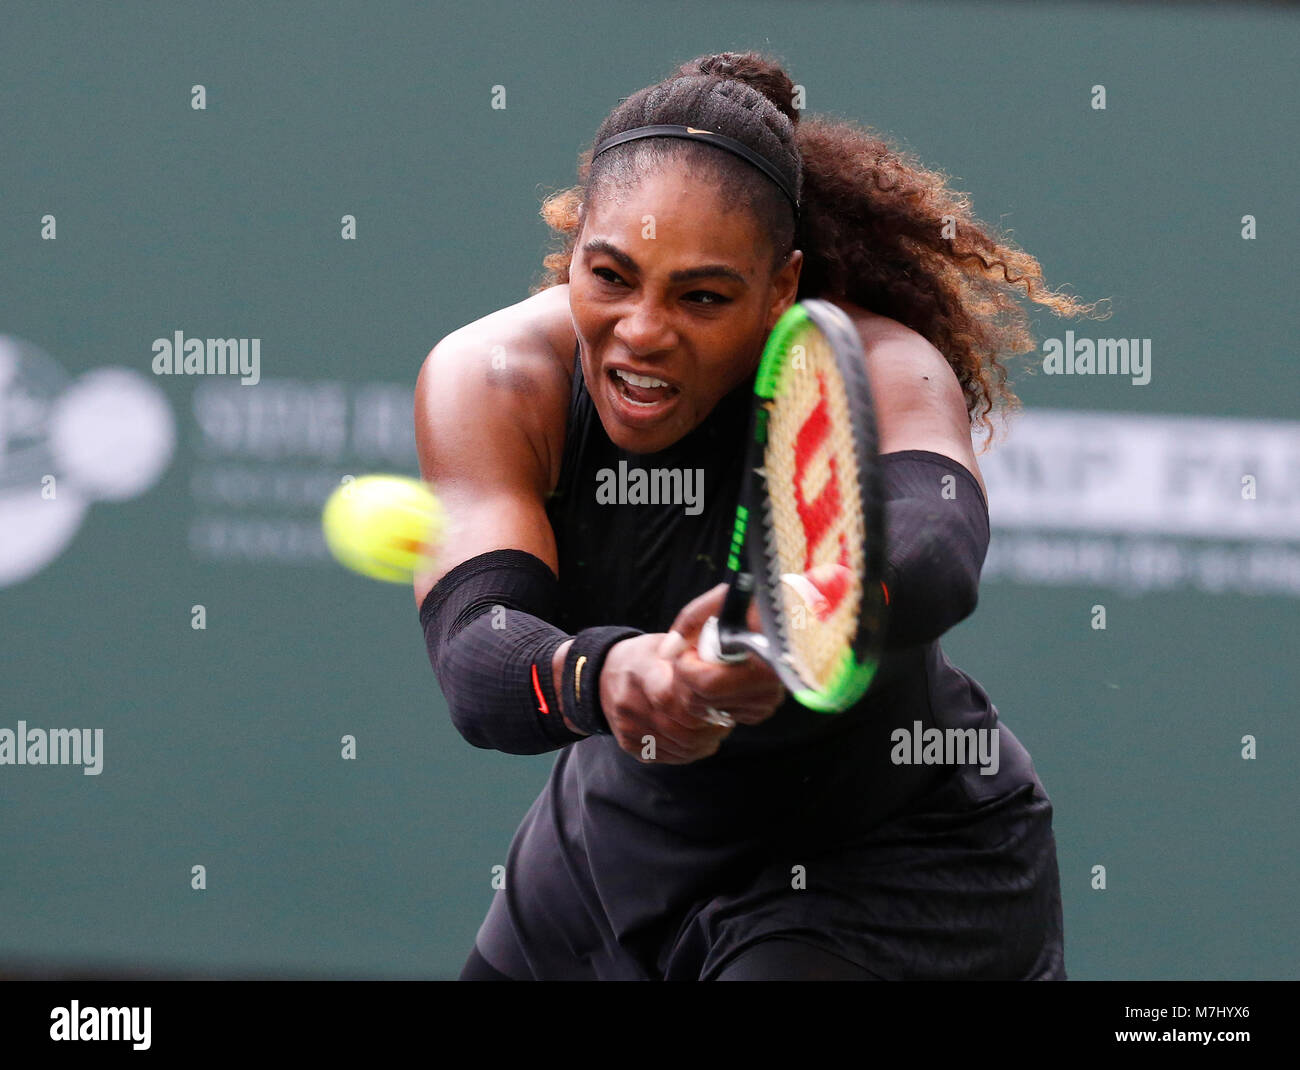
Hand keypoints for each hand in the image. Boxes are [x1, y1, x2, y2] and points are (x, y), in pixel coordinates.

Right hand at [598, 584, 786, 764]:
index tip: (721, 698)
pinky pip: (671, 756)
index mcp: (641, 672)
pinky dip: (692, 750)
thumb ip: (694, 660)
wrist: (601, 676)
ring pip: (682, 747)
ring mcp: (630, 728)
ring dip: (707, 740)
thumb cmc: (645, 658)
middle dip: (713, 725)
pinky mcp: (631, 745)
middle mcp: (631, 704)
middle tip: (726, 715)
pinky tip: (699, 737)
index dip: (704, 704)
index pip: (675, 698)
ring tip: (716, 725)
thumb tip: (729, 674)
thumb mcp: (666, 647)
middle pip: (684, 728)